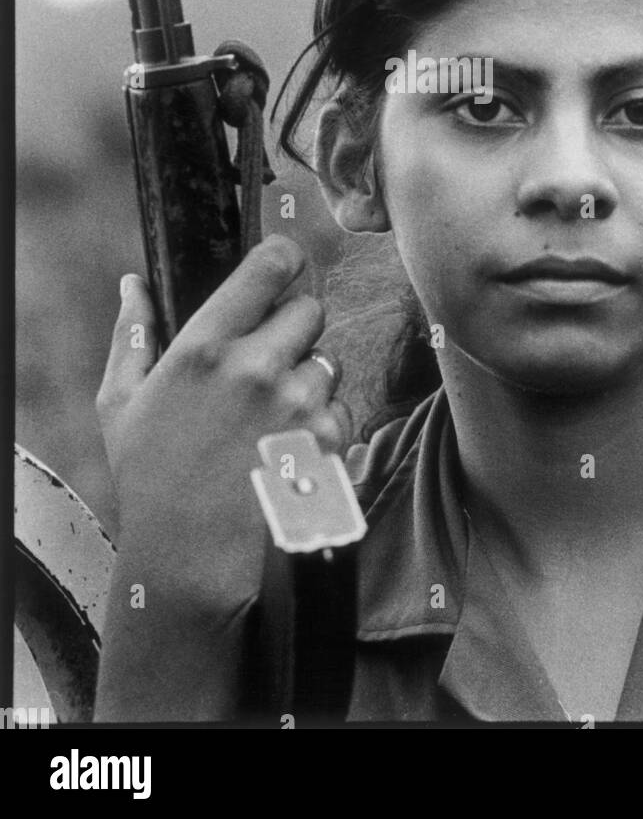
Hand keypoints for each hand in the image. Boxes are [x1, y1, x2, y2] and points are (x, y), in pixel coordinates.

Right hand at [97, 235, 352, 619]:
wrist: (188, 561)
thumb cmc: (149, 479)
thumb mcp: (121, 402)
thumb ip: (133, 333)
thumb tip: (134, 282)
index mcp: (204, 345)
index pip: (271, 264)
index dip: (284, 260)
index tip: (282, 270)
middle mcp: (256, 366)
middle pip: (311, 308)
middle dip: (295, 329)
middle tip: (267, 363)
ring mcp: (296, 405)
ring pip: (329, 360)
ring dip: (309, 380)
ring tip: (268, 419)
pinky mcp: (327, 442)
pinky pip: (343, 409)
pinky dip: (324, 425)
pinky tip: (286, 450)